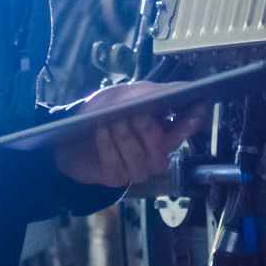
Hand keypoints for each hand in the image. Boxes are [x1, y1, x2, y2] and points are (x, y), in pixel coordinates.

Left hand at [50, 81, 207, 187]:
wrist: (69, 132)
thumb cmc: (105, 111)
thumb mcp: (129, 94)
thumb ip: (156, 93)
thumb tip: (187, 87)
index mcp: (162, 131)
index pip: (184, 129)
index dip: (191, 122)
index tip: (195, 110)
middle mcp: (153, 153)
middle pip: (164, 150)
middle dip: (152, 133)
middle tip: (139, 115)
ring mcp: (135, 168)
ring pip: (142, 163)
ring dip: (128, 140)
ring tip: (115, 122)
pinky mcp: (115, 178)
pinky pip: (117, 168)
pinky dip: (109, 148)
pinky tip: (102, 132)